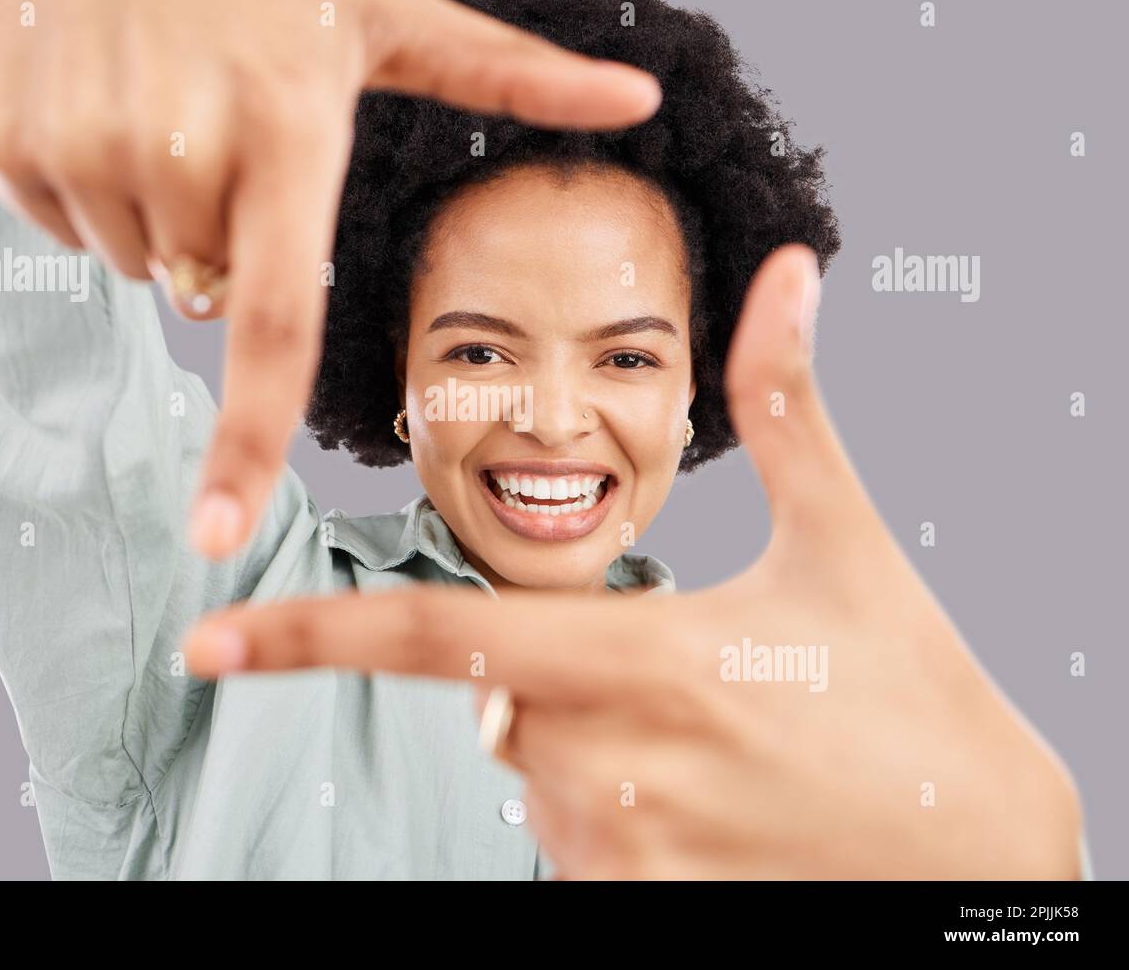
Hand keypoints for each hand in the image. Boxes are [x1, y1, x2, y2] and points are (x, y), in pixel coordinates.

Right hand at [0, 0, 661, 558]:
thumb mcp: (392, 17)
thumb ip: (518, 73)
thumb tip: (642, 97)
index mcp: (288, 134)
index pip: (275, 321)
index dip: (244, 439)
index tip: (217, 533)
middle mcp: (179, 149)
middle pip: (205, 294)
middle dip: (227, 244)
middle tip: (230, 132)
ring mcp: (80, 142)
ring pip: (137, 266)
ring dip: (159, 216)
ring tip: (170, 108)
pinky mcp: (7, 136)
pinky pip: (64, 230)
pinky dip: (89, 192)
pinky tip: (109, 104)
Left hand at [181, 245, 1083, 879]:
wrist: (977, 858)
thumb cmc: (915, 693)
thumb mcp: (844, 543)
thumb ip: (787, 407)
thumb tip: (790, 277)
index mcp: (637, 656)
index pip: (430, 637)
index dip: (304, 636)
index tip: (206, 640)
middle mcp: (605, 765)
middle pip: (496, 700)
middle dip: (544, 674)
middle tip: (678, 676)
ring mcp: (617, 853)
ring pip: (534, 770)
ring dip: (588, 739)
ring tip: (716, 743)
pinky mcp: (638, 905)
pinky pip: (574, 840)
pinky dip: (613, 804)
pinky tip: (712, 800)